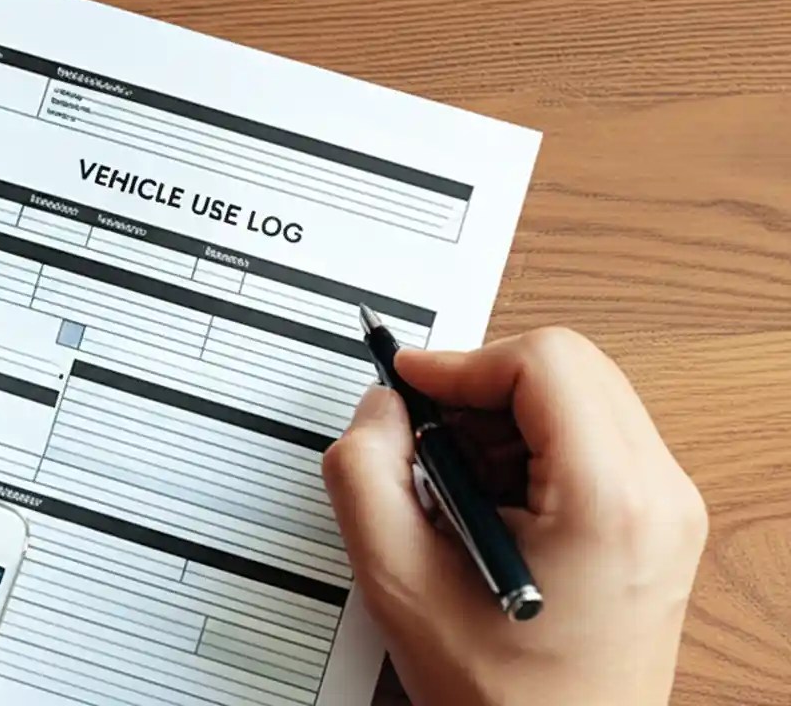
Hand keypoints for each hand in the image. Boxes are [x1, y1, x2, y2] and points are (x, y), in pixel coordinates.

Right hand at [323, 328, 707, 705]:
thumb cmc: (503, 697)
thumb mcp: (398, 580)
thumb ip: (365, 472)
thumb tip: (383, 407)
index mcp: (611, 502)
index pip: (543, 362)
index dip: (461, 363)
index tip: (408, 384)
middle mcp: (660, 494)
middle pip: (567, 368)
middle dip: (481, 391)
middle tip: (429, 444)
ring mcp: (668, 506)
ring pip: (579, 396)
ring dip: (503, 422)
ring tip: (459, 490)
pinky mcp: (658, 518)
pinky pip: (593, 437)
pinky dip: (530, 448)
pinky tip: (492, 506)